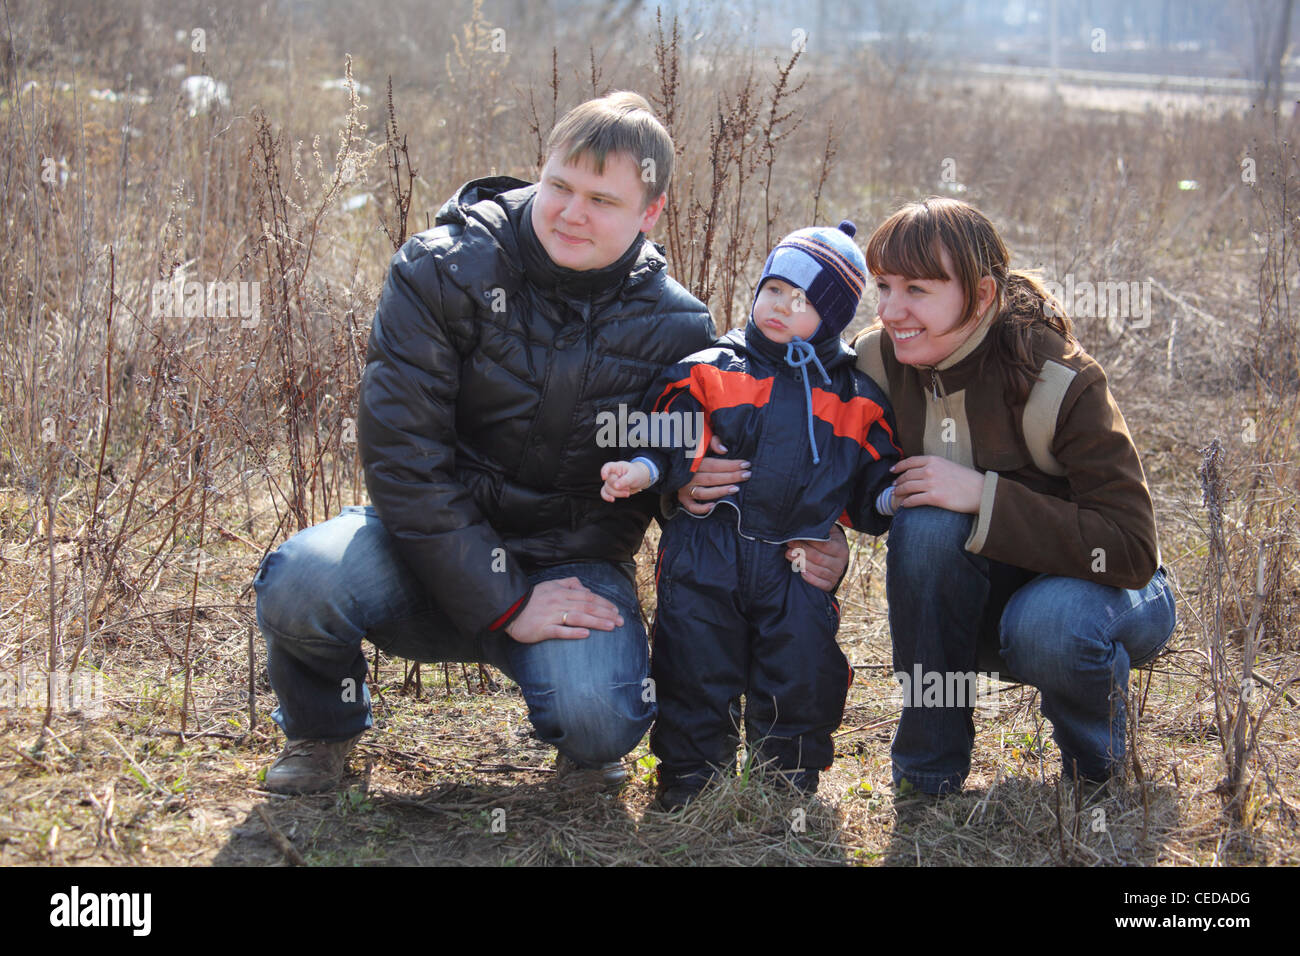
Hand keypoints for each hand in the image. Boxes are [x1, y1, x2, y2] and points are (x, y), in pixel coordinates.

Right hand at [504, 577, 624, 643]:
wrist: (510, 609)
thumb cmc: (532, 598)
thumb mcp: (551, 585)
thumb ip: (569, 584)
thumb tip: (584, 587)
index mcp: (562, 592)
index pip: (588, 597)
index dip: (604, 603)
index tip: (616, 610)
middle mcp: (559, 602)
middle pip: (587, 606)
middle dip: (606, 613)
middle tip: (620, 621)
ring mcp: (551, 615)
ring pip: (578, 617)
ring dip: (596, 622)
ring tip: (611, 626)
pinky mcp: (543, 629)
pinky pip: (560, 630)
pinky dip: (574, 632)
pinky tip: (586, 634)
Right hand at [600, 460, 651, 501]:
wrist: (640, 480)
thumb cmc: (637, 474)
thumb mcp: (634, 476)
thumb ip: (625, 480)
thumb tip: (615, 486)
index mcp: (616, 466)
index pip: (607, 467)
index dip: (604, 472)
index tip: (604, 478)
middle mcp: (611, 474)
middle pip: (609, 482)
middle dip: (618, 488)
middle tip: (628, 489)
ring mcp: (610, 482)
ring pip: (607, 489)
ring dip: (617, 494)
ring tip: (627, 493)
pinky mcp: (611, 489)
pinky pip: (604, 493)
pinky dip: (607, 497)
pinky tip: (612, 499)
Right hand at [676, 435, 750, 515]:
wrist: (667, 463)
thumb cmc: (690, 452)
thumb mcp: (699, 441)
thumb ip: (711, 442)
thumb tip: (724, 450)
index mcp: (692, 461)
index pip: (715, 464)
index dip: (731, 465)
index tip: (746, 464)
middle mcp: (688, 476)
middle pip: (712, 478)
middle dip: (731, 477)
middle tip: (747, 475)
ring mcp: (684, 488)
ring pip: (704, 492)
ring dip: (720, 491)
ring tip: (736, 489)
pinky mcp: (682, 498)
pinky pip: (692, 506)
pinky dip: (701, 509)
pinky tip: (714, 506)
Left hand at [786, 524, 848, 592]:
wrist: (836, 559)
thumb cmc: (828, 542)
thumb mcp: (829, 532)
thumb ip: (820, 528)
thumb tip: (806, 519)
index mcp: (841, 548)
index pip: (824, 545)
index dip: (807, 542)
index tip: (792, 538)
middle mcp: (841, 562)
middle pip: (819, 558)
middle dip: (802, 552)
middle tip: (788, 547)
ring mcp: (836, 575)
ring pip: (818, 571)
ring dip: (802, 563)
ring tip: (789, 556)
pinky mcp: (830, 585)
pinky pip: (821, 584)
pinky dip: (810, 578)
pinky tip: (801, 572)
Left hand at [891, 456, 984, 513]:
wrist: (980, 491)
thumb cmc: (967, 480)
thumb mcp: (949, 465)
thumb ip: (935, 466)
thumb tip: (922, 470)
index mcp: (934, 460)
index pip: (910, 461)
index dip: (899, 466)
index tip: (892, 471)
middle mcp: (930, 470)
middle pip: (906, 475)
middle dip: (897, 481)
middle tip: (893, 486)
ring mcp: (931, 483)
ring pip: (907, 487)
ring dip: (898, 492)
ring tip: (895, 495)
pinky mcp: (934, 497)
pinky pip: (913, 500)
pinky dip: (906, 503)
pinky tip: (903, 505)